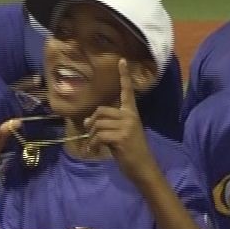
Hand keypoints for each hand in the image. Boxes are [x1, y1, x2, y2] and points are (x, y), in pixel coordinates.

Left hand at [84, 60, 152, 177]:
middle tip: (90, 134)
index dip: (124, 76)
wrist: (143, 167)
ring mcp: (127, 126)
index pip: (127, 91)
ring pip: (98, 124)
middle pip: (101, 111)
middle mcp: (130, 116)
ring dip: (91, 136)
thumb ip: (106, 125)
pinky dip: (93, 144)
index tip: (121, 61)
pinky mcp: (121, 136)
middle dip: (92, 123)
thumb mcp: (118, 135)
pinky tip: (94, 151)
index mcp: (131, 113)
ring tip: (94, 146)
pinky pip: (99, 135)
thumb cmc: (130, 153)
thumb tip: (86, 122)